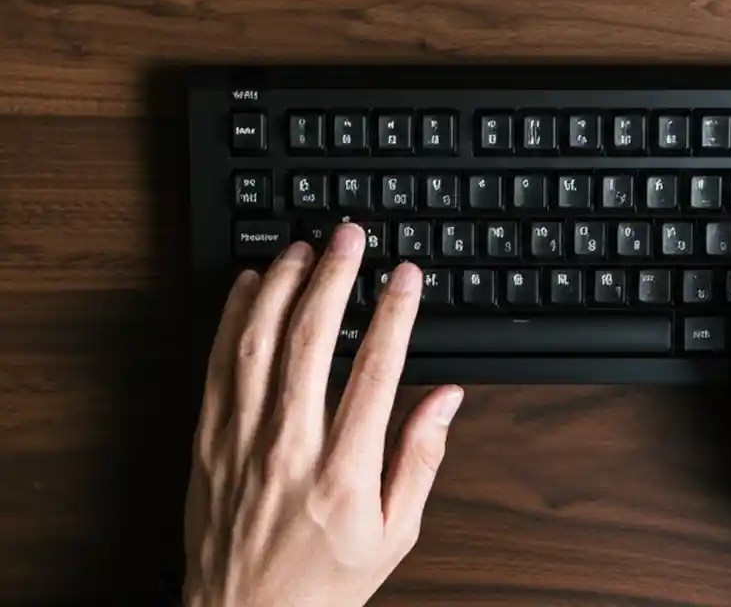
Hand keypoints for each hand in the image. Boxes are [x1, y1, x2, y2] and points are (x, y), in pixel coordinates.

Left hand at [184, 224, 463, 606]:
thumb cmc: (322, 583)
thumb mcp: (395, 533)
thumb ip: (421, 460)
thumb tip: (446, 399)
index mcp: (344, 471)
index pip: (377, 370)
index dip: (395, 312)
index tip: (405, 276)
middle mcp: (290, 447)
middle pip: (313, 340)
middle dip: (335, 276)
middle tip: (350, 236)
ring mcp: (241, 441)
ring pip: (259, 343)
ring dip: (282, 286)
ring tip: (302, 248)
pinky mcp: (207, 442)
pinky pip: (218, 367)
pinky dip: (232, 319)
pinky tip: (250, 286)